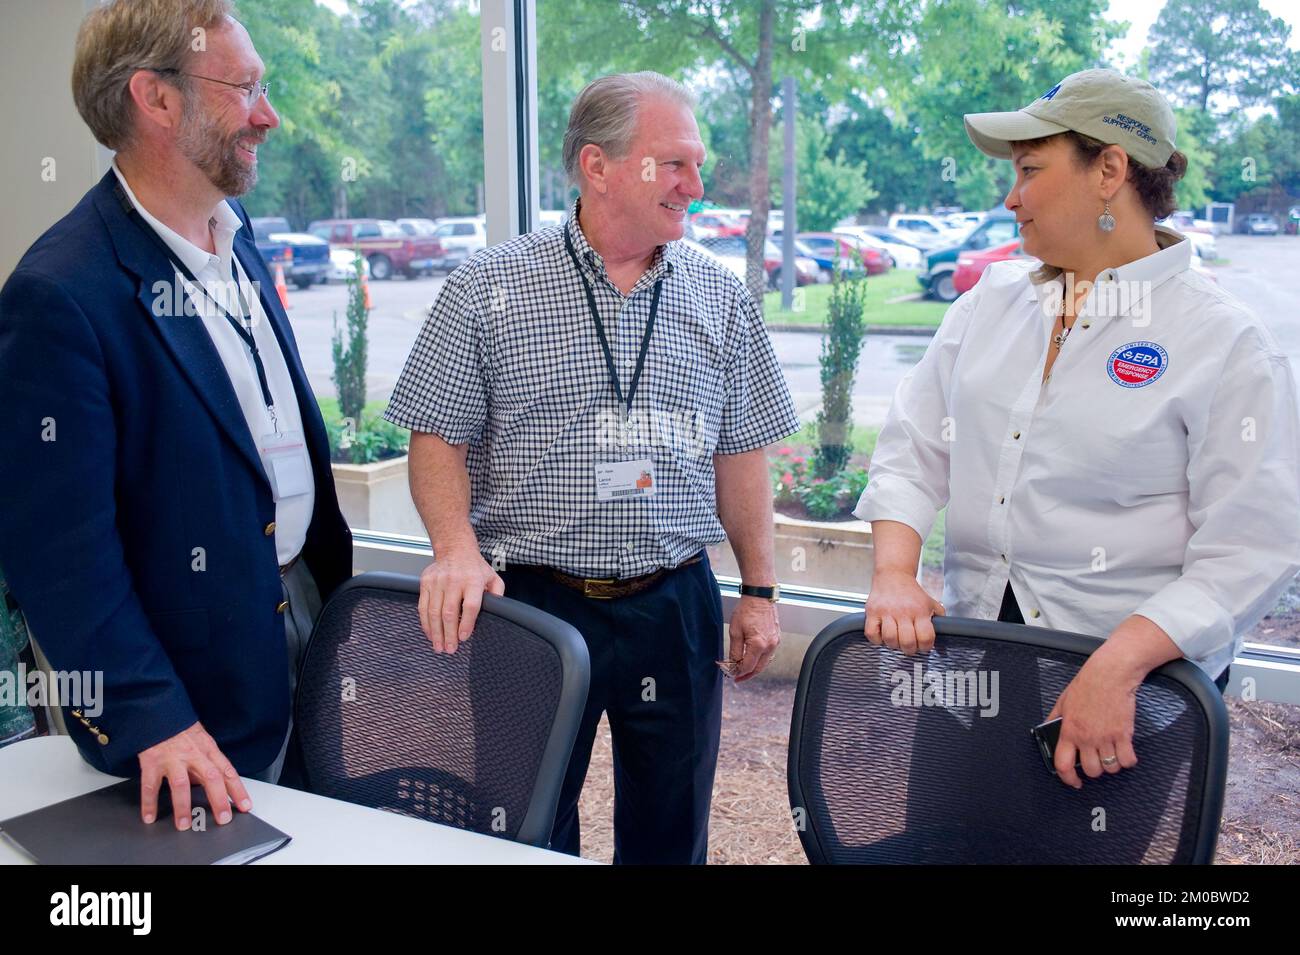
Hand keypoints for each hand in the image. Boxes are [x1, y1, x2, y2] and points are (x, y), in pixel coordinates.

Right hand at [137, 722, 251, 829]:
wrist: (158, 712)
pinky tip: (150, 816)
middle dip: (218, 800)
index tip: (245, 805)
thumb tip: (213, 787)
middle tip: (223, 819)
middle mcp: (193, 754)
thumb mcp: (201, 742)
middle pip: (211, 778)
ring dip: (183, 806)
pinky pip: (150, 785)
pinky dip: (149, 802)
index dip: (238, 789)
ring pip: (180, 784)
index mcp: (208, 750)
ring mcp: (172, 758)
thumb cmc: (181, 730)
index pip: (228, 771)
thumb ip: (207, 764)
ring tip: (184, 824)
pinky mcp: (152, 761)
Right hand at [417, 546, 504, 652]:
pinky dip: (425, 623)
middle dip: (449, 634)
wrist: (455, 549)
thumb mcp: (492, 577)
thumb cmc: (474, 567)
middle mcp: (454, 580)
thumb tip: (497, 612)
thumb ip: (496, 595)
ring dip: (436, 632)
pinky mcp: (425, 582)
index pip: (470, 605)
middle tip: (450, 649)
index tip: (464, 637)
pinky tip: (430, 633)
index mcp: (473, 580)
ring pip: (434, 611)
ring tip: (439, 646)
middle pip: (450, 612)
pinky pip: (423, 606)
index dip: (467, 624)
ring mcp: (438, 581)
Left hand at [727, 596, 780, 681]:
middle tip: (738, 678)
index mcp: (758, 645)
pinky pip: (769, 654)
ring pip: (765, 662)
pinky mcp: (777, 638)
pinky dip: (761, 659)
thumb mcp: (735, 631)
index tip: (731, 674)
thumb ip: (734, 650)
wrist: (759, 596)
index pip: (748, 666)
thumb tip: (733, 663)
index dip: (738, 672)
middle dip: (747, 675)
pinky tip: (754, 658)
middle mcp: (770, 645)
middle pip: (759, 668)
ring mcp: (775, 642)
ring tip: (744, 670)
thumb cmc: (747, 610)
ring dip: (755, 668)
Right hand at [864, 569, 945, 654]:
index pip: (925, 637)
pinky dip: (876, 639)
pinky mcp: (872, 611)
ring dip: (893, 644)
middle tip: (909, 645)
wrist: (893, 575)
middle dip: (909, 649)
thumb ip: (939, 618)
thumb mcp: (930, 602)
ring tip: (895, 638)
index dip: (926, 646)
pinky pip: (871, 633)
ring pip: (890, 639)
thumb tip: (943, 634)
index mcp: (920, 610)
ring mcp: (886, 612)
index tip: (923, 645)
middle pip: (907, 642)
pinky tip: (882, 634)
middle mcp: (903, 611)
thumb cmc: (911, 592)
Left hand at [1046, 654, 1139, 788]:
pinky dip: (1127, 760)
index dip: (1068, 779)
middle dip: (1094, 770)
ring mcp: (1106, 737)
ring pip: (1110, 768)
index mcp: (1069, 731)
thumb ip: (1055, 719)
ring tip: (1111, 754)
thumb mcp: (1063, 702)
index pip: (1063, 764)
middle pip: (1092, 771)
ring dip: (1111, 765)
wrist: (1110, 674)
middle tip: (1096, 760)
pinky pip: (1127, 760)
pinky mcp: (1124, 734)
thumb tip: (1047, 730)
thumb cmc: (1087, 685)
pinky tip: (1125, 752)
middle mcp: (1087, 737)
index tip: (1074, 782)